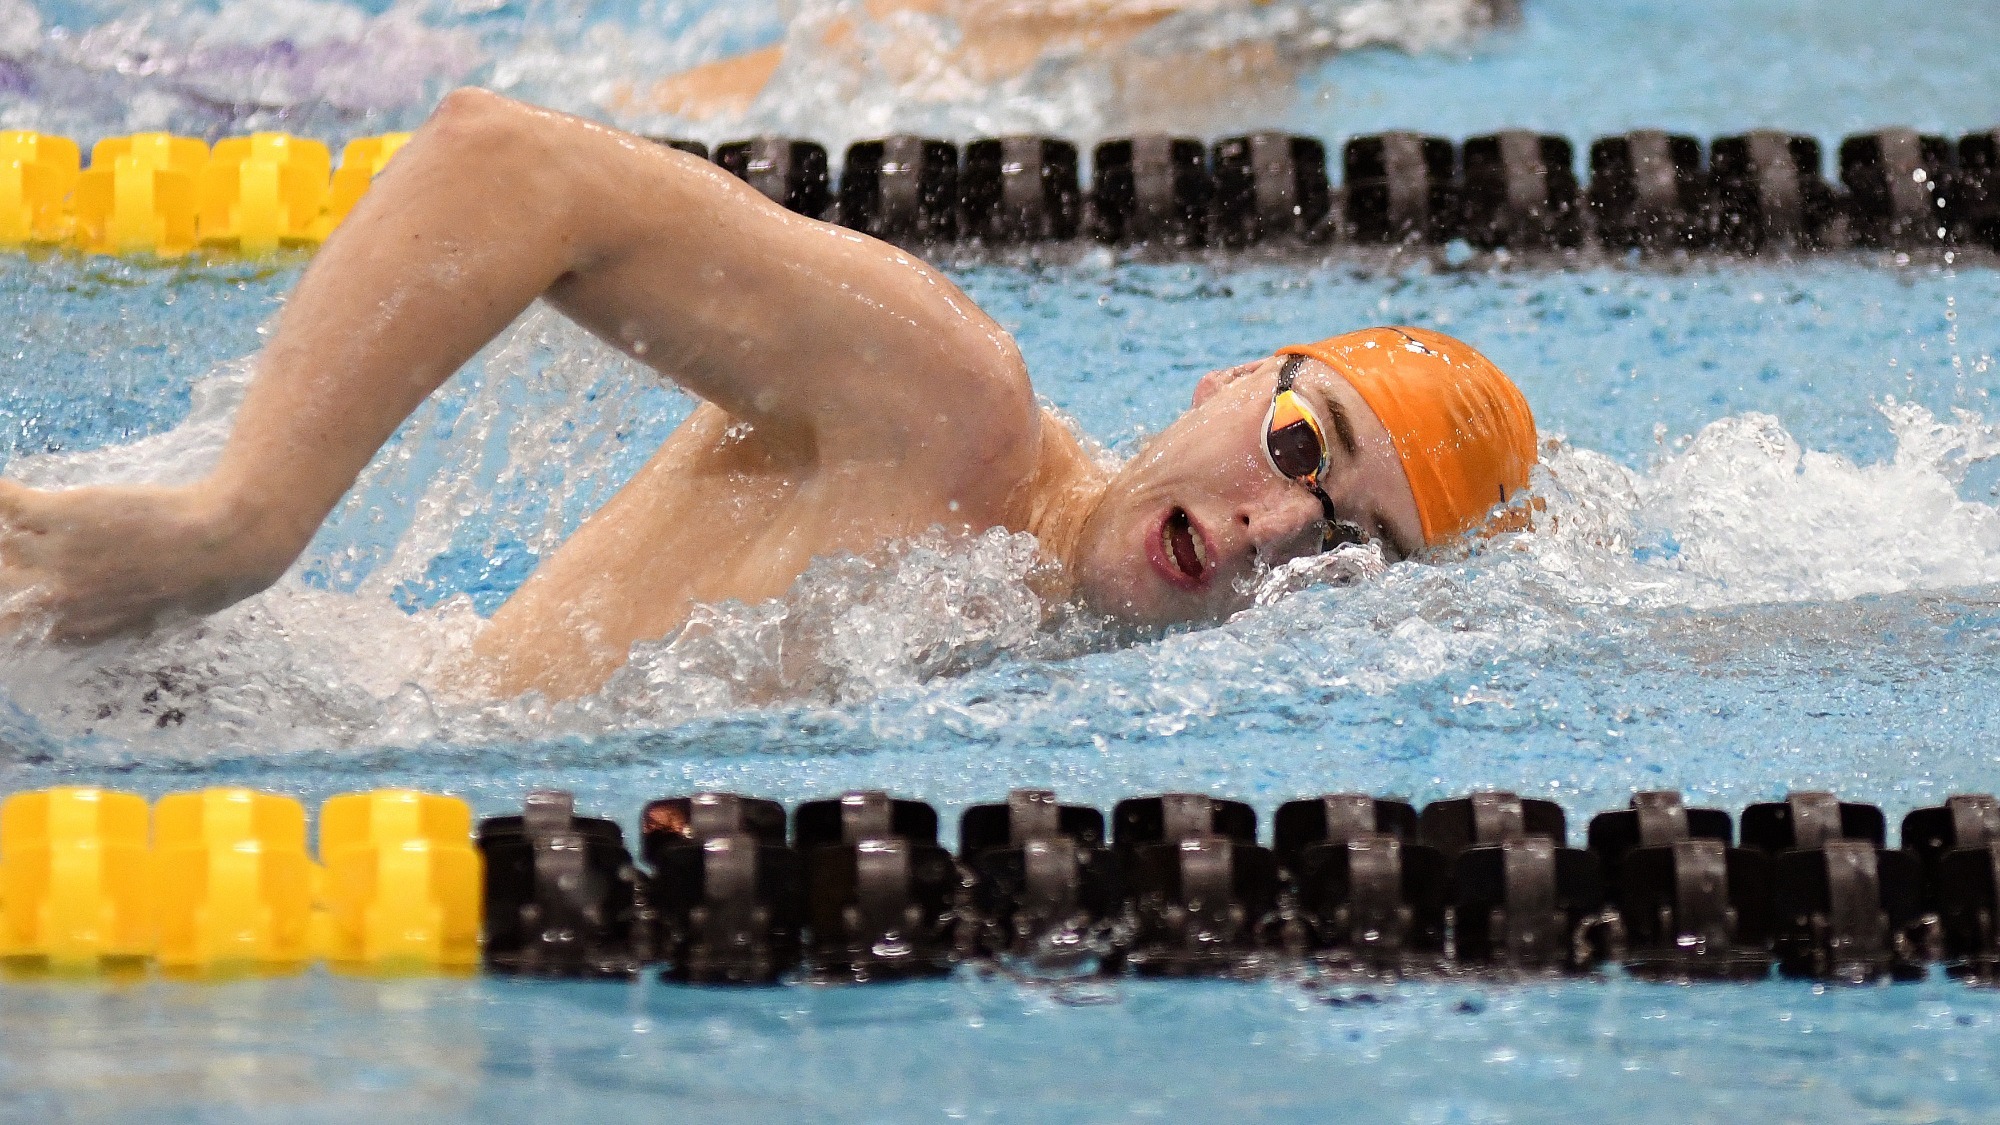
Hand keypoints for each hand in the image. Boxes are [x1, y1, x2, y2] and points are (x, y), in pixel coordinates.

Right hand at [0, 479, 294, 642]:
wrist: (223, 548)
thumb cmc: (204, 581)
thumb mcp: (156, 616)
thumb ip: (122, 619)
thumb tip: (124, 617)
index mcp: (81, 629)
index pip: (20, 627)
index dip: (15, 608)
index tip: (17, 596)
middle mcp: (58, 598)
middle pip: (0, 588)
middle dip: (0, 575)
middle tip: (4, 559)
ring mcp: (57, 556)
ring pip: (0, 544)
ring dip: (2, 534)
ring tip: (8, 522)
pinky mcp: (64, 515)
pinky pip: (10, 504)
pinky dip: (1, 494)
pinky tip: (2, 489)